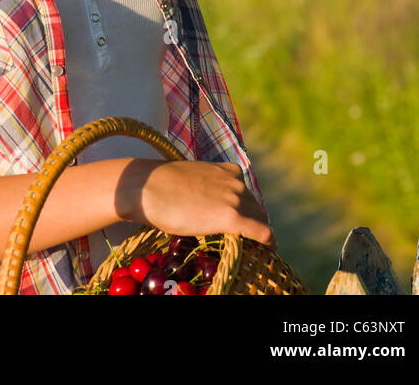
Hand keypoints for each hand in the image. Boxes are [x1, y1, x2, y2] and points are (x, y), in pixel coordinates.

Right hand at [126, 157, 276, 247]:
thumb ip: (210, 190)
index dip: (249, 212)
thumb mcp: (194, 181)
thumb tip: (210, 206)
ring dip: (257, 231)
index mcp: (228, 171)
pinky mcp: (233, 216)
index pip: (248, 196)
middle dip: (254, 222)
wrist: (149, 187)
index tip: (248, 225)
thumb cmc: (163, 186)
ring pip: (259, 219)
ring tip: (256, 246)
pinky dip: (267, 240)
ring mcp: (235, 198)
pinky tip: (270, 248)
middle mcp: (236, 182)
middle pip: (256, 208)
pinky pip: (260, 231)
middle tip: (250, 239)